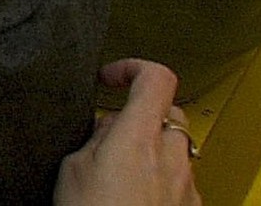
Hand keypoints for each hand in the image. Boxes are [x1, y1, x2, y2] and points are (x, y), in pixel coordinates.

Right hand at [54, 60, 198, 205]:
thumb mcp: (74, 168)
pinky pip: (179, 177)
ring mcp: (187, 184)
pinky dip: (160, 177)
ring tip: (119, 171)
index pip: (157, 77)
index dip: (133, 67)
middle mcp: (171, 156)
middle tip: (111, 132)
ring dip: (151, 148)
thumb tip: (108, 126)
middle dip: (141, 115)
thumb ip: (96, 137)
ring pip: (175, 146)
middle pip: (169, 111)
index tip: (111, 78)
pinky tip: (133, 195)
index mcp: (139, 137)